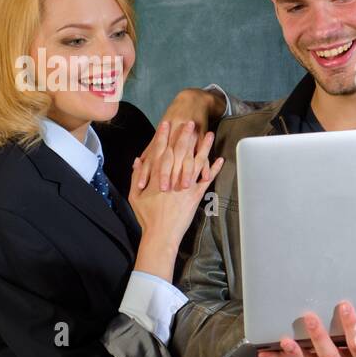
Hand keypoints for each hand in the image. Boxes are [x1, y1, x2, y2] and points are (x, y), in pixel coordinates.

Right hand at [128, 121, 223, 280]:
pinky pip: (206, 180)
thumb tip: (138, 160)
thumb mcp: (135, 196)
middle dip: (185, 136)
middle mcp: (172, 179)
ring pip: (195, 163)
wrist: (160, 235)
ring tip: (209, 134)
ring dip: (203, 148)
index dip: (163, 136)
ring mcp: (185, 187)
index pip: (160, 151)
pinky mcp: (195, 196)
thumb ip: (137, 177)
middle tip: (190, 121)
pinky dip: (214, 170)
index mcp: (156, 177)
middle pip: (179, 153)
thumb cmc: (146, 217)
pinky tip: (220, 159)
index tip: (166, 123)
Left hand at [136, 88, 225, 190]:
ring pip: (186, 158)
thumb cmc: (174, 120)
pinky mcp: (202, 139)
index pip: (152, 158)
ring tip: (184, 186)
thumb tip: (138, 164)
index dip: (147, 171)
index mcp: (162, 138)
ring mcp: (189, 138)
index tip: (143, 185)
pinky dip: (206, 165)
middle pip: (169, 159)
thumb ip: (150, 150)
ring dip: (186, 173)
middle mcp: (174, 138)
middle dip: (166, 174)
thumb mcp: (160, 134)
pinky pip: (204, 154)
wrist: (192, 101)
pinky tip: (205, 177)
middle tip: (164, 189)